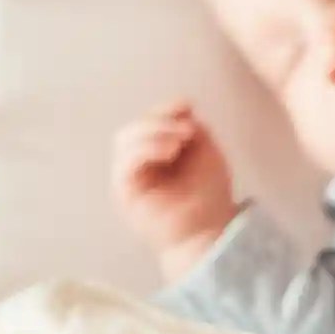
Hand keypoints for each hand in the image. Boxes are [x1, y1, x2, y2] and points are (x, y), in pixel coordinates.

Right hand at [110, 100, 237, 280]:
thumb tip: (181, 106)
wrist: (210, 228)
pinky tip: (171, 152)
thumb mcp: (206, 150)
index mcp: (155, 150)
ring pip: (124, 140)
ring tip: (180, 143)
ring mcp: (130, 177)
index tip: (187, 105)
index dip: (164, 108)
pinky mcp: (125, 192)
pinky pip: (125, 163)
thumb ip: (190, 126)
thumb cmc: (209, 193)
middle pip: (133, 127)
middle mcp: (138, 162)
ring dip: (153, 132)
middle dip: (158, 120)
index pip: (148, 120)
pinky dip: (146, 150)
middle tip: (187, 130)